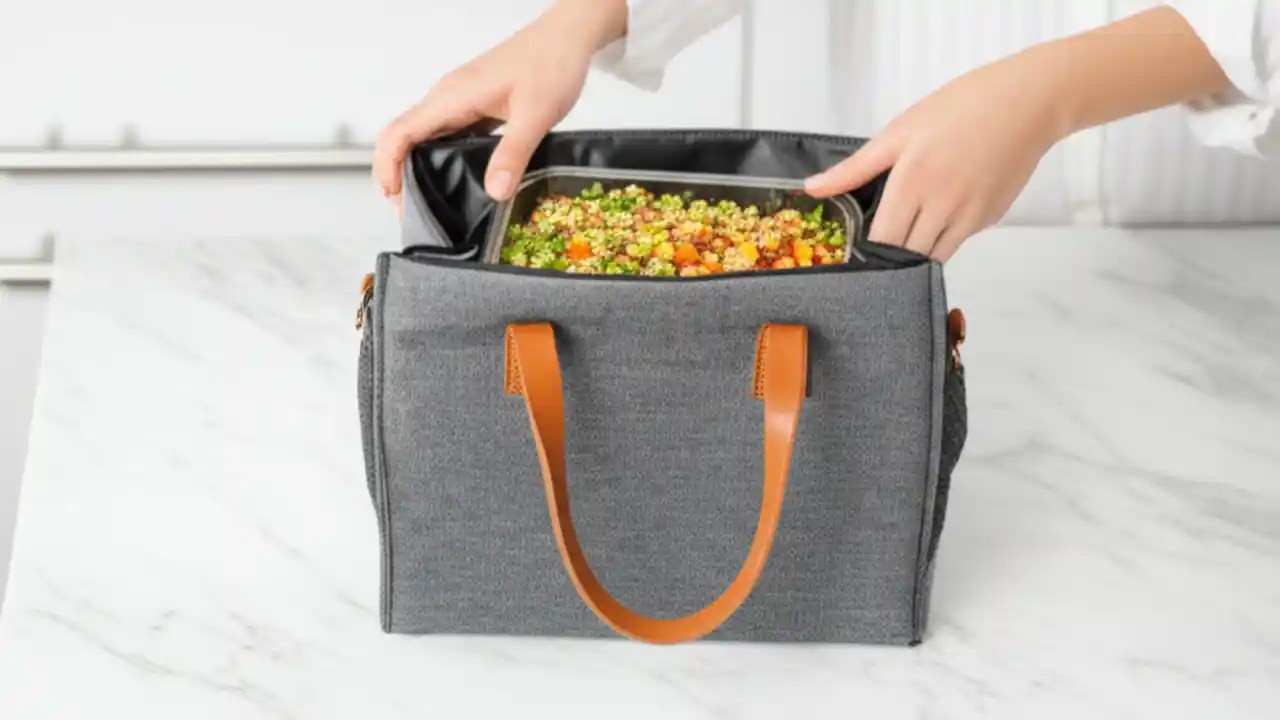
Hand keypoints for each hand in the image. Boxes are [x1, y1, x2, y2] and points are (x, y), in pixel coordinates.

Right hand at [372, 0, 625, 207]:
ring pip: (424, 136)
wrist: (566, 38)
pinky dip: (440, 157)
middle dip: (398, 174)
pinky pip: (447, 133)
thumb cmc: (551, 64)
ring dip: (418, 166)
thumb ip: (513, 154)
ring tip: (429, 203)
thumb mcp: (536, 115)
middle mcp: (449, 97)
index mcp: (453, 97)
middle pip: (404, 136)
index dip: (387, 166)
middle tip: (412, 212)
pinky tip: (457, 178)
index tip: (392, 196)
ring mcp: (460, 100)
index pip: (400, 131)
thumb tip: (494, 192)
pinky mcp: (474, 104)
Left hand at [804, 51, 1064, 260]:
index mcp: (912, 184)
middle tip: (877, 246)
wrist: (1027, 103)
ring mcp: (969, 218)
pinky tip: (941, 213)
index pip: (881, 242)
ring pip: (933, 257)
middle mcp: (942, 208)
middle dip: (889, 257)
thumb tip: (813, 188)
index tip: (854, 251)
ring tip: (906, 234)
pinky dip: (943, 237)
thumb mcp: (898, 132)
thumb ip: (854, 168)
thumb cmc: (961, 108)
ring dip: (916, 252)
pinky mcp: (989, 220)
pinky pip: (958, 241)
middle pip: (906, 257)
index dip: (865, 252)